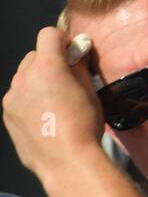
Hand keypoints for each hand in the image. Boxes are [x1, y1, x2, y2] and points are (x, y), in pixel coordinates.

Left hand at [3, 27, 103, 177]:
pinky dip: (30, 101)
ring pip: (25, 78)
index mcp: (47, 67)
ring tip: (56, 104)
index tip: (73, 52)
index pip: (48, 35)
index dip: (63, 41)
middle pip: (34, 56)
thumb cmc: (83, 127)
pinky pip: (18, 98)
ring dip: (38, 82)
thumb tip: (76, 54)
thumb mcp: (90, 92)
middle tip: (68, 81)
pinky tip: (46, 118)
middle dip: (50, 63)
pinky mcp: (8, 114)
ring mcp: (12, 97)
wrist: (67, 161)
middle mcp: (24, 78)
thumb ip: (79, 68)